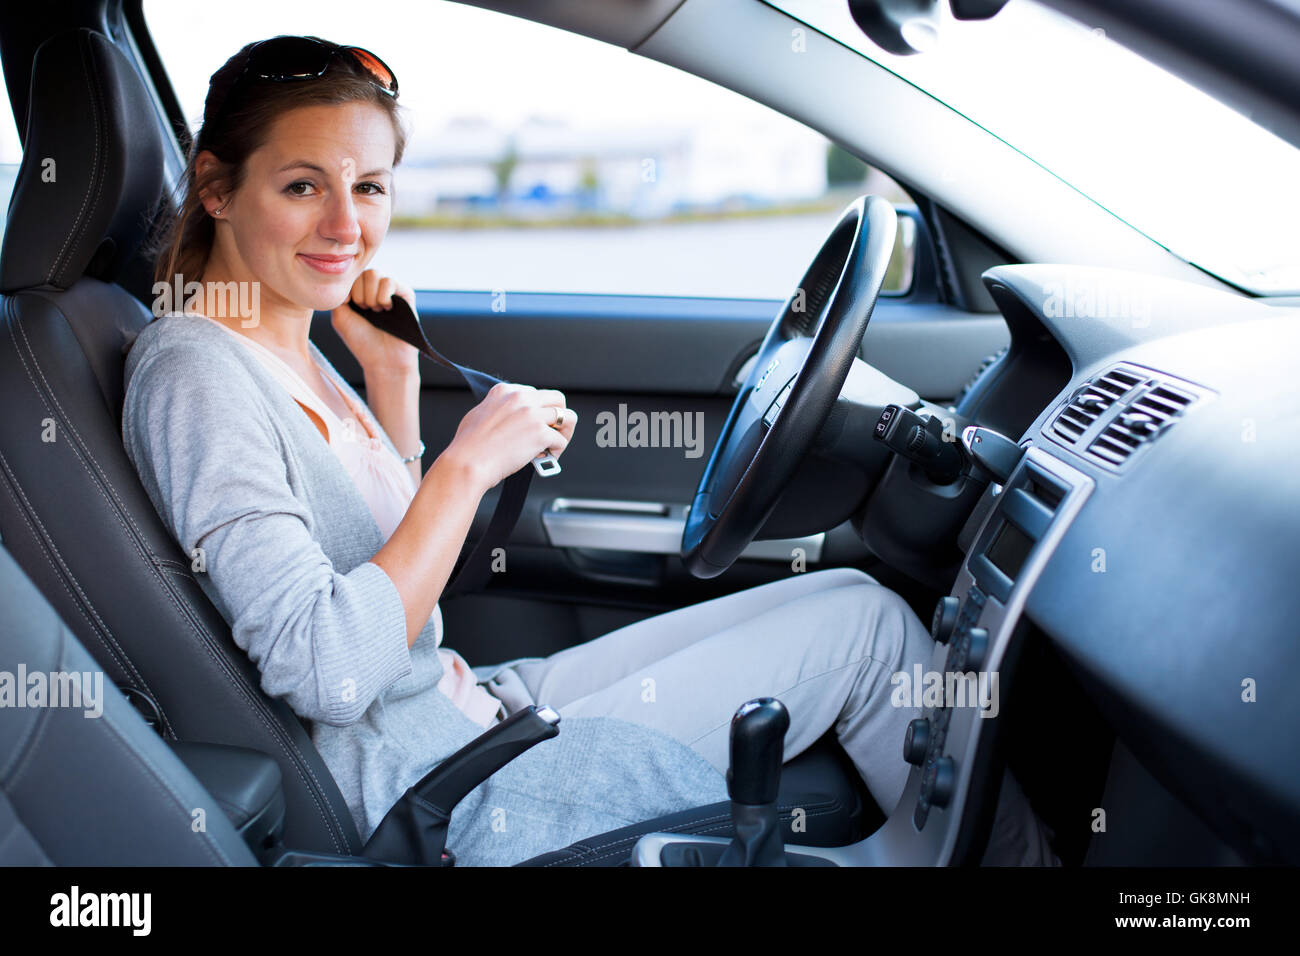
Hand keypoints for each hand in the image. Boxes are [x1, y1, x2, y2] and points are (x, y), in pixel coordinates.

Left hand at [330, 269, 419, 377]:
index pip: (351, 274)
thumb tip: (345, 278)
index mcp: (360, 291)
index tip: (352, 308)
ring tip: (376, 312)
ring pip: (375, 274)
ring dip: (370, 296)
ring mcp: (392, 290)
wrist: (383, 361)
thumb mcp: (340, 316)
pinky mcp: (406, 295)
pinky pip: (390, 282)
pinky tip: (385, 309)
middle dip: (360, 295)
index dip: (348, 291)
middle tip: (366, 311)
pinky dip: (383, 296)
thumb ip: (338, 294)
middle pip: (362, 272)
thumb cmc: (362, 342)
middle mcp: (376, 288)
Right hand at [443, 382, 577, 490]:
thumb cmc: (468, 447)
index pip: (535, 393)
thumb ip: (498, 410)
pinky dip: (557, 451)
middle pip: (557, 399)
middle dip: (558, 416)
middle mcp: (521, 398)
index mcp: (505, 391)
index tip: (535, 423)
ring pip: (567, 416)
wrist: (467, 463)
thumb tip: (510, 419)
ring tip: (556, 444)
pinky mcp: (541, 433)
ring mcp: (532, 414)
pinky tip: (547, 457)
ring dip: (565, 432)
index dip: (538, 411)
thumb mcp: (479, 415)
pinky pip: (561, 440)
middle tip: (554, 431)